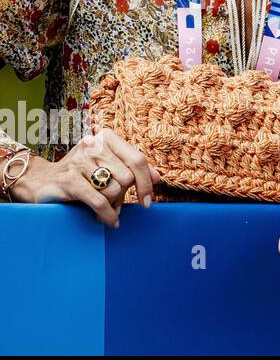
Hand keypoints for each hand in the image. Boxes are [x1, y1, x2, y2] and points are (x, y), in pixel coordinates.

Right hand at [10, 129, 161, 225]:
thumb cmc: (81, 174)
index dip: (147, 182)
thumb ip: (132, 169)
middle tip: (116, 203)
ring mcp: (80, 162)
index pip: (138, 160)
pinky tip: (110, 221)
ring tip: (106, 208)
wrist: (41, 180)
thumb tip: (158, 178)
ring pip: (114, 190)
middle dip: (124, 195)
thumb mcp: (107, 165)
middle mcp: (93, 146)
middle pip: (127, 177)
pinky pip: (99, 202)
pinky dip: (108, 215)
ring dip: (113, 205)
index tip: (149, 201)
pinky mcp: (69, 180)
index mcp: (107, 138)